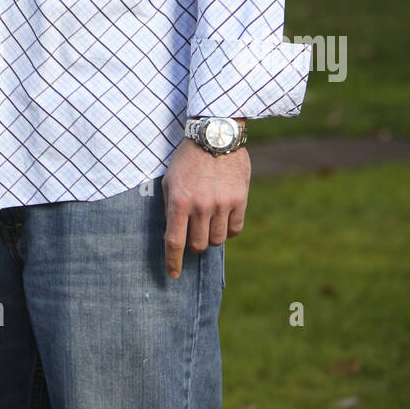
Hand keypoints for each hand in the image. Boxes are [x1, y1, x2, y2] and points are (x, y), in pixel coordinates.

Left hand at [161, 138, 250, 279]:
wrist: (215, 134)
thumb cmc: (187, 158)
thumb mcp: (170, 179)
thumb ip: (171, 205)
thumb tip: (173, 233)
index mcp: (179, 201)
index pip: (174, 242)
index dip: (173, 263)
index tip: (172, 275)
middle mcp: (200, 206)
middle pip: (197, 245)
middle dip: (193, 245)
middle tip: (193, 234)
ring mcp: (222, 204)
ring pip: (216, 240)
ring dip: (210, 236)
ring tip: (208, 222)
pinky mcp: (240, 200)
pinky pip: (235, 230)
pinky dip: (228, 230)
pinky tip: (223, 220)